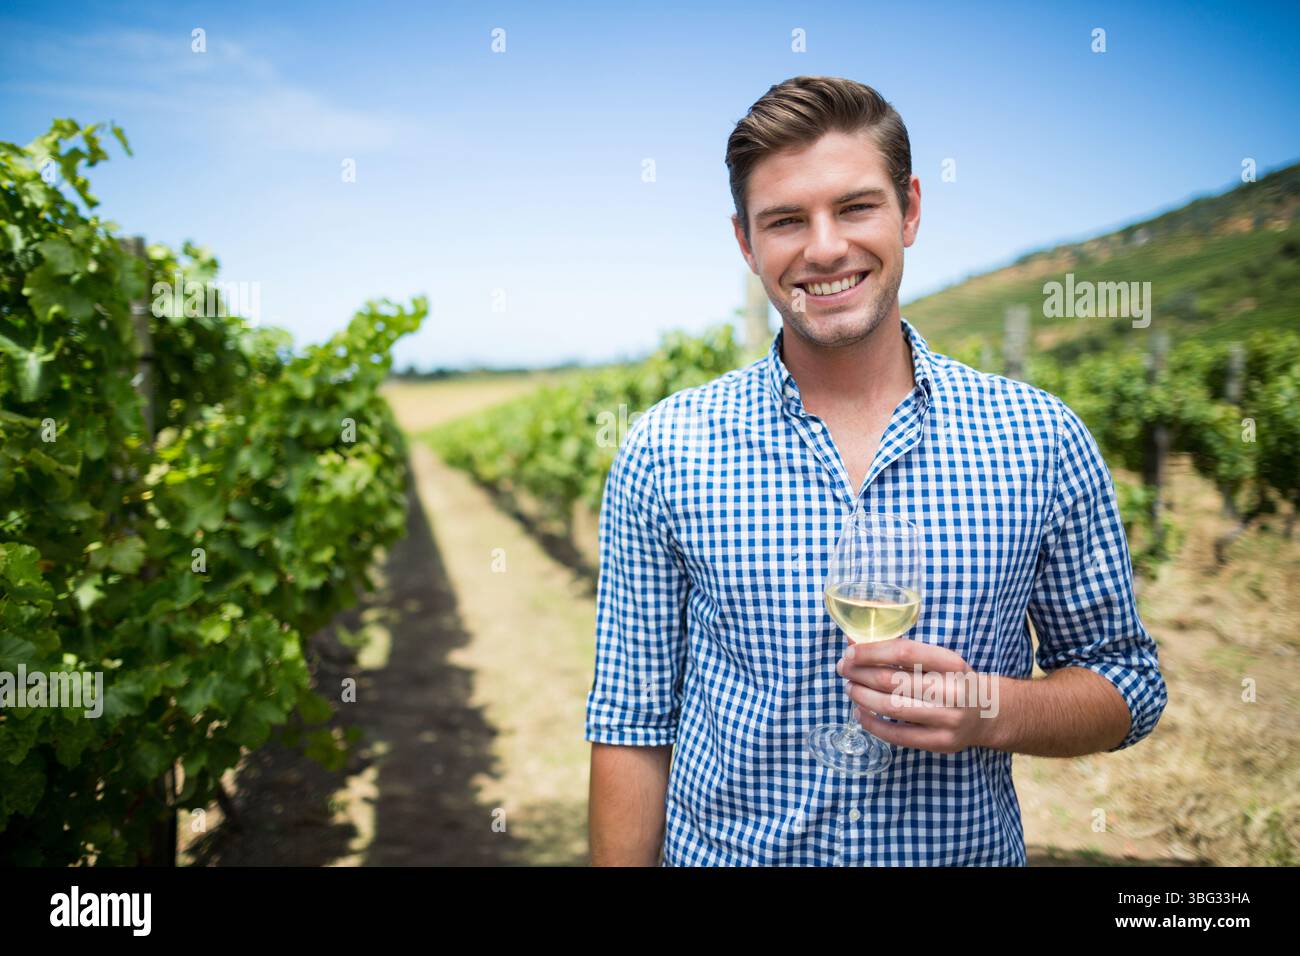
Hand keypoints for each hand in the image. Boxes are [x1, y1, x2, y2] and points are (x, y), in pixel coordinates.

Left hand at [835, 638, 998, 753]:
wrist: (988, 712)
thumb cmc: (952, 680)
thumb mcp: (937, 660)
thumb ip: (901, 652)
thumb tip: (855, 643)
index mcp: (952, 663)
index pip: (905, 651)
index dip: (872, 651)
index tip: (850, 652)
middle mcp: (953, 690)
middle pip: (894, 680)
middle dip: (861, 674)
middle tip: (843, 670)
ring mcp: (949, 719)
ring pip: (893, 707)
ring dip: (863, 697)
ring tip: (850, 688)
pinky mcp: (942, 743)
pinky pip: (898, 736)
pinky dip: (873, 724)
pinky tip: (861, 713)